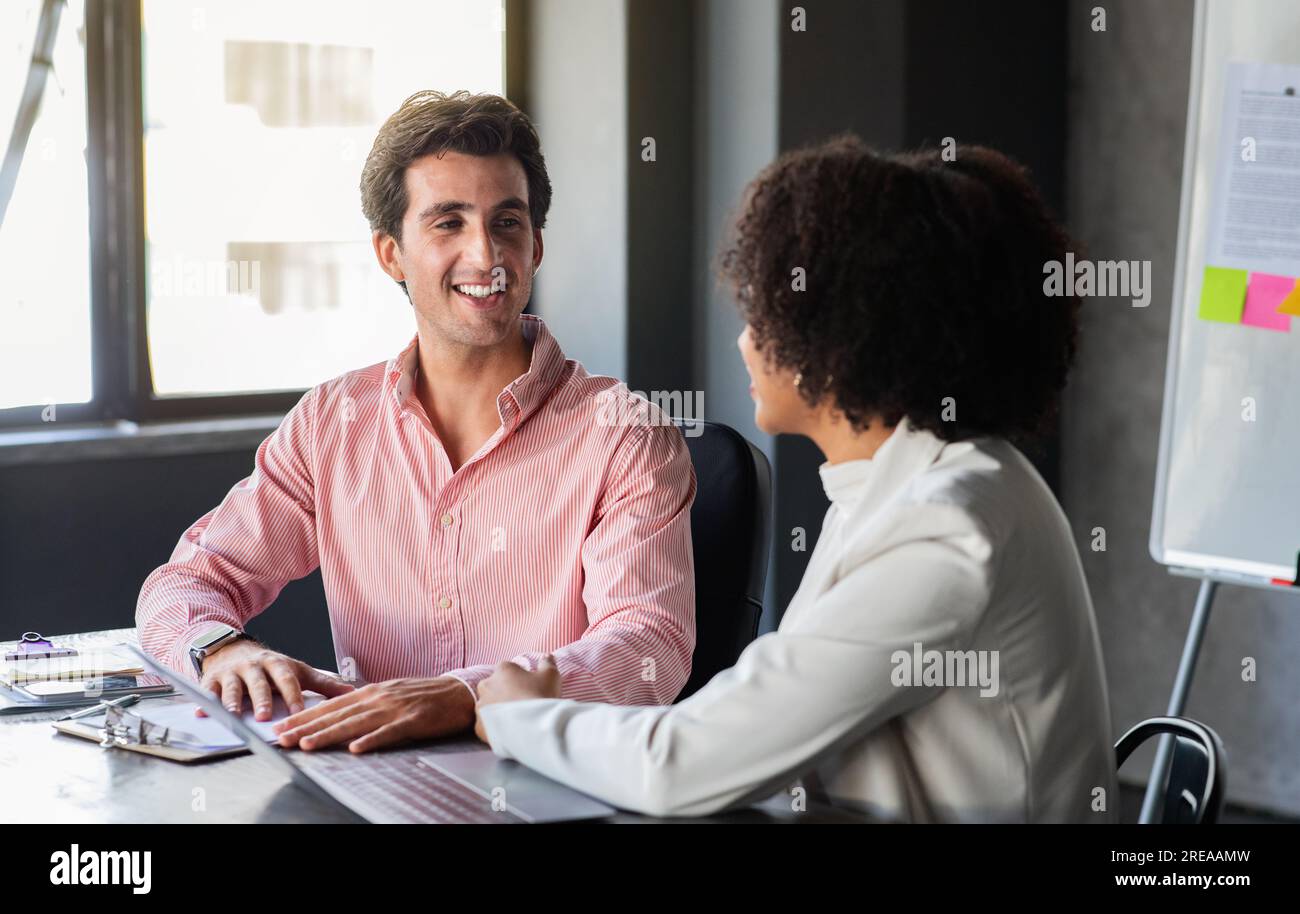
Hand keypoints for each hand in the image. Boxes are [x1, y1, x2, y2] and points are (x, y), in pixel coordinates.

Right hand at [197, 639, 354, 720]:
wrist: (233, 648)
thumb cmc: (271, 665)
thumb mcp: (297, 670)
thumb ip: (323, 683)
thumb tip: (351, 693)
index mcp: (277, 664)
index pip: (287, 679)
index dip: (292, 695)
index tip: (297, 711)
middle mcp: (254, 667)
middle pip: (259, 684)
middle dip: (261, 699)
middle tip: (264, 717)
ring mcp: (231, 672)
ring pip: (232, 688)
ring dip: (231, 702)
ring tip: (231, 715)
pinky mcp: (211, 679)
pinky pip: (207, 692)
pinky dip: (204, 702)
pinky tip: (201, 713)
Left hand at [272, 676, 475, 752]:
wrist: (459, 692)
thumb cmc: (425, 696)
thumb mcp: (391, 694)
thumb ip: (366, 704)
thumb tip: (339, 715)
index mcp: (372, 691)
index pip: (331, 705)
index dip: (305, 716)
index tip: (282, 727)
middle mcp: (379, 697)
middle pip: (337, 714)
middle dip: (306, 727)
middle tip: (281, 738)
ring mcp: (396, 708)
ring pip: (356, 723)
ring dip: (329, 734)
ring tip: (307, 744)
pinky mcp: (414, 720)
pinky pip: (389, 733)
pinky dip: (372, 740)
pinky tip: (355, 749)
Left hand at [473, 655, 561, 742]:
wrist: (534, 727)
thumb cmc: (541, 696)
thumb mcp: (550, 675)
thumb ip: (547, 663)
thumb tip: (547, 656)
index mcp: (502, 669)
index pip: (509, 669)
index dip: (520, 679)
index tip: (529, 689)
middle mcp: (486, 685)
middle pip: (495, 687)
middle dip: (505, 693)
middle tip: (522, 704)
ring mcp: (480, 706)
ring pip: (489, 707)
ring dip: (499, 711)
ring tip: (517, 720)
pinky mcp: (479, 726)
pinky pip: (486, 725)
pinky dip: (495, 728)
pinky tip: (509, 731)